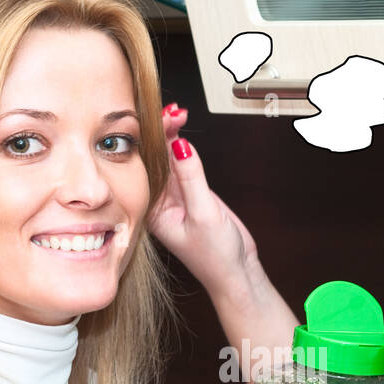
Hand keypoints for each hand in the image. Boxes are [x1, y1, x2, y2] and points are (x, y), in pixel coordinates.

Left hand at [149, 104, 259, 292]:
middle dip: (163, 131)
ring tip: (178, 113)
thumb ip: (192, 178)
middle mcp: (159, 202)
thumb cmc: (216, 257)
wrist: (235, 273)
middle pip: (156, 158)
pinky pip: (183, 164)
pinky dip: (183, 146)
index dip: (155, 139)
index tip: (166, 119)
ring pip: (169, 158)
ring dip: (173, 134)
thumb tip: (180, 145)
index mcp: (152, 210)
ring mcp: (175, 197)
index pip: (148, 166)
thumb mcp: (204, 214)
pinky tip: (181, 129)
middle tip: (175, 111)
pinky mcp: (191, 194)